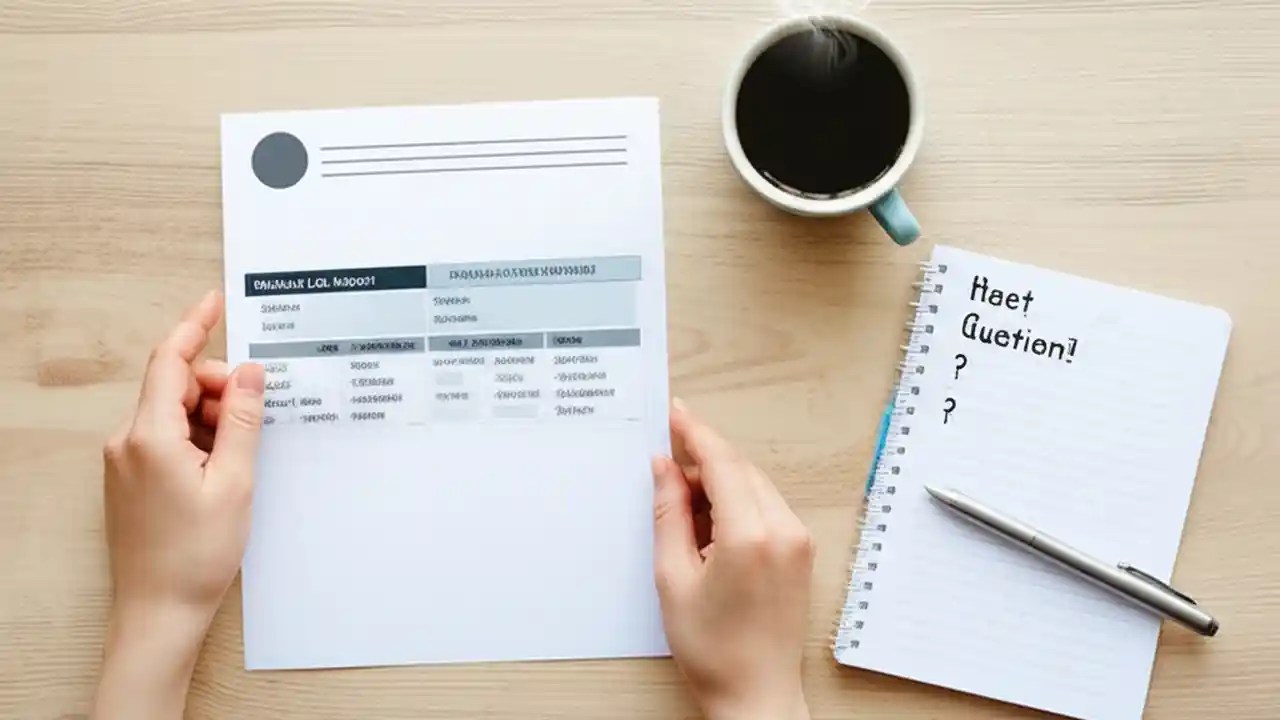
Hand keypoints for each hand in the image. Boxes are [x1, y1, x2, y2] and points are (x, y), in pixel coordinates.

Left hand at [93, 291, 264, 719]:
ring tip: (240, 459)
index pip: (170, 362)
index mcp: (150, 436)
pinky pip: (165, 438)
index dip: (194, 326)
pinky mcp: (130, 479)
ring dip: (210, 419)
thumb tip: (250, 372)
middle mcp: (127, 442)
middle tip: (255, 415)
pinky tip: (222, 468)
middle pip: (174, 386)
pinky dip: (198, 440)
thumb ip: (243, 419)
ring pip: (173, 413)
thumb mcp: (235, 482)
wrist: (160, 612)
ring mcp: (124, 461)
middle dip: (217, 388)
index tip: (215, 302)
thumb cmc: (196, 555)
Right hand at [652, 399, 813, 719]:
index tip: (675, 412)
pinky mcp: (801, 551)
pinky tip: (709, 520)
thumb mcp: (673, 578)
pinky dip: (737, 500)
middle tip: (665, 465)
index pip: (721, 463)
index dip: (695, 432)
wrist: (755, 695)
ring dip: (719, 481)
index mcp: (751, 535)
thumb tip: (664, 468)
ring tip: (681, 504)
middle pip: (740, 469)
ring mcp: (798, 540)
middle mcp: (784, 530)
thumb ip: (668, 514)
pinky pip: (767, 506)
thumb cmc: (713, 650)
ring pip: (754, 485)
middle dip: (702, 459)